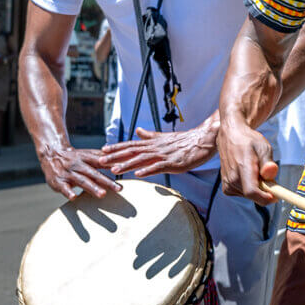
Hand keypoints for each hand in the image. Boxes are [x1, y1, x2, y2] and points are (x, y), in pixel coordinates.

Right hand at [38, 145, 120, 200]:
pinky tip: (74, 197)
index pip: (102, 162)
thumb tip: (119, 158)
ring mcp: (68, 173)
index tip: (123, 171)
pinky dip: (68, 192)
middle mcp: (78, 164)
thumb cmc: (74, 157)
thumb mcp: (87, 154)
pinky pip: (63, 188)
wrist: (51, 154)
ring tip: (102, 194)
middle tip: (119, 189)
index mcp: (86, 157)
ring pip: (81, 180)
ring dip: (92, 187)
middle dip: (107, 181)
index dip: (112, 166)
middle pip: (94, 173)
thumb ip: (102, 157)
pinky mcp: (58, 181)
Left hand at [100, 112, 219, 176]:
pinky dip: (148, 170)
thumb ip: (150, 135)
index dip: (116, 147)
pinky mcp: (173, 163)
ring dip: (127, 164)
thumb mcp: (164, 137)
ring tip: (114, 170)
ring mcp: (164, 155)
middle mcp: (156, 148)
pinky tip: (138, 174)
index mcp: (153, 143)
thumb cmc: (185, 141)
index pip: (131, 144)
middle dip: (115, 156)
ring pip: (142, 159)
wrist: (203, 140)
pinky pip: (159, 166)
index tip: (102, 150)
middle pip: (132, 151)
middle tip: (100, 160)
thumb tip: (138, 130)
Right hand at [217, 119, 277, 205]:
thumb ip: (267, 162)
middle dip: (265, 190)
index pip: (251, 192)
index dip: (265, 198)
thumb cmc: (249, 141)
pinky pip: (244, 194)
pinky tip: (248, 175)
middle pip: (253, 196)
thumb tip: (271, 174)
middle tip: (267, 174)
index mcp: (242, 167)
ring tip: (255, 170)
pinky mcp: (226, 188)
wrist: (231, 137)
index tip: (276, 196)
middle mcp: (232, 178)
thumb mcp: (263, 147)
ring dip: (257, 188)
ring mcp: (227, 184)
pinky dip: (250, 188)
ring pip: (250, 196)